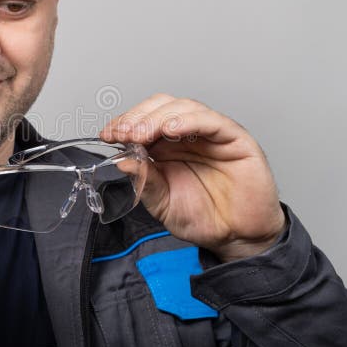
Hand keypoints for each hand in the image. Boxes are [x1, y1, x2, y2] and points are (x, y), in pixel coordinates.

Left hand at [100, 94, 285, 262]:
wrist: (238, 238)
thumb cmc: (204, 218)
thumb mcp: (163, 203)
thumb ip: (146, 182)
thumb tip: (122, 161)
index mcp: (168, 146)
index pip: (144, 120)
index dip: (125, 123)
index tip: (108, 135)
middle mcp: (189, 135)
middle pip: (160, 107)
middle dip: (137, 117)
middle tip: (122, 133)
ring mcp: (212, 134)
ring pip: (183, 107)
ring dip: (158, 117)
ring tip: (142, 134)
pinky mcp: (235, 139)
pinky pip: (212, 121)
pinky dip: (188, 120)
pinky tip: (171, 128)